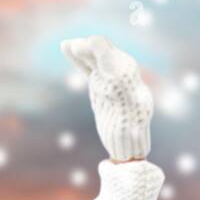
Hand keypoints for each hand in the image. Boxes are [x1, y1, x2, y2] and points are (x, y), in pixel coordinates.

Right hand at [60, 35, 152, 162]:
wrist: (126, 138)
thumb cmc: (132, 135)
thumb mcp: (131, 132)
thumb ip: (130, 134)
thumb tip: (134, 155)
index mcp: (131, 81)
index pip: (117, 61)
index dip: (104, 55)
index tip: (92, 49)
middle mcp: (122, 76)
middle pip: (105, 55)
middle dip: (93, 49)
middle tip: (77, 46)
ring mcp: (109, 78)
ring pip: (94, 59)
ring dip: (82, 50)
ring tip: (69, 44)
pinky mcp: (98, 82)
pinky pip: (87, 66)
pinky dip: (77, 58)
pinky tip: (65, 46)